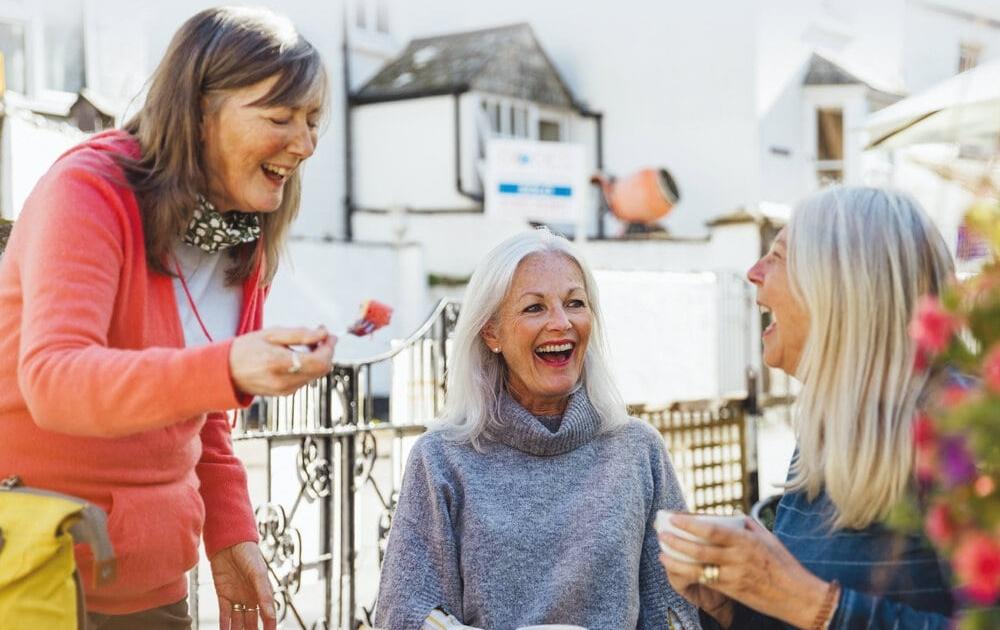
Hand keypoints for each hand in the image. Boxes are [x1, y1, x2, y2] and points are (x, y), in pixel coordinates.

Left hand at [209, 541, 276, 629]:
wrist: (229, 542)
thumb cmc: (248, 553)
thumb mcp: (258, 573)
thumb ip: (264, 594)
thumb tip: (271, 614)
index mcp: (262, 591)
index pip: (267, 614)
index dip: (269, 625)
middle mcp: (250, 596)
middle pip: (252, 620)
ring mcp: (236, 596)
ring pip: (238, 620)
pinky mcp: (223, 595)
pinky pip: (224, 614)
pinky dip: (224, 625)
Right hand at [229, 326, 335, 396]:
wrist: (224, 372)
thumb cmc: (246, 349)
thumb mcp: (271, 334)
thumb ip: (300, 334)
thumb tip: (323, 334)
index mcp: (279, 363)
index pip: (319, 361)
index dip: (329, 347)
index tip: (329, 334)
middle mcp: (284, 381)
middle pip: (322, 370)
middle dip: (326, 352)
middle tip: (321, 336)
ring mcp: (285, 390)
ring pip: (315, 375)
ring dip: (318, 359)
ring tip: (307, 344)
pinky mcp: (284, 394)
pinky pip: (305, 380)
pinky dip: (308, 367)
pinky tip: (299, 356)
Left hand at [659, 515, 830, 628]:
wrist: (797, 596)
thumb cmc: (783, 564)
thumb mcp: (768, 538)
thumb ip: (747, 525)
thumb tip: (729, 514)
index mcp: (746, 540)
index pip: (712, 530)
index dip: (690, 524)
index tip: (674, 518)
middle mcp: (738, 558)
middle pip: (700, 549)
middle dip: (677, 541)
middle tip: (662, 534)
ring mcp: (734, 575)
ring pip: (698, 567)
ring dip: (676, 560)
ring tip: (662, 553)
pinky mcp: (733, 590)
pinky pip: (705, 580)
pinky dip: (687, 573)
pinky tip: (676, 568)